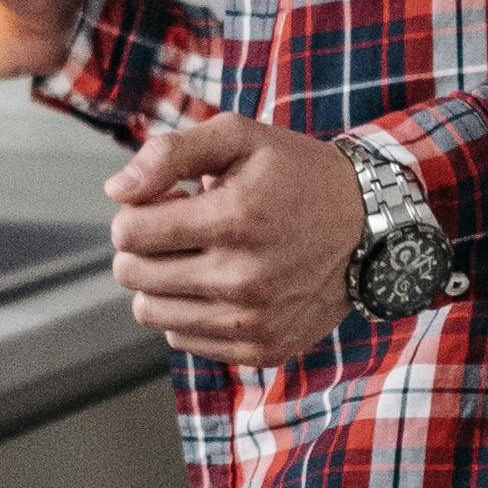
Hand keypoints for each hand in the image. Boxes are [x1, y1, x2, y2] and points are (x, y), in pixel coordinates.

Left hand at [105, 116, 368, 362]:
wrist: (371, 227)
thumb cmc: (297, 174)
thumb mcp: (239, 138)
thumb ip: (170, 153)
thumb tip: (116, 192)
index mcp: (235, 218)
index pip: (129, 232)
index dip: (136, 211)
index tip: (167, 201)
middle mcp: (244, 278)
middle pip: (133, 274)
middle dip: (142, 246)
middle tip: (180, 228)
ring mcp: (254, 321)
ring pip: (151, 312)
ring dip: (160, 282)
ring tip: (200, 256)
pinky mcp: (263, 349)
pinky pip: (183, 339)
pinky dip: (188, 312)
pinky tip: (220, 284)